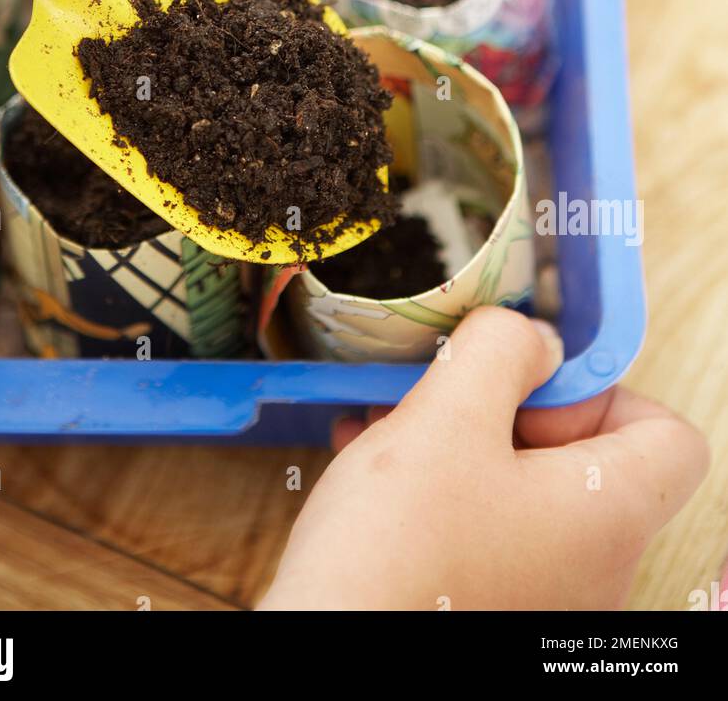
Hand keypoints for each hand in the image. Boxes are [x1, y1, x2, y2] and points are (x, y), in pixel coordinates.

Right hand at [258, 307, 708, 610]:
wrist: (324, 654)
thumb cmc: (395, 551)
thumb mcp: (448, 414)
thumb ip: (502, 351)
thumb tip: (536, 339)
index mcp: (608, 516)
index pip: (670, 438)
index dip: (603, 391)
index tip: (527, 382)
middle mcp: (592, 567)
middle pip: (586, 457)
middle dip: (507, 406)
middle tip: (445, 396)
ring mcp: (541, 598)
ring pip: (520, 490)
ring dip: (459, 440)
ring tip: (389, 423)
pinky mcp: (486, 609)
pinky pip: (483, 531)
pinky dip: (438, 488)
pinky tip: (370, 462)